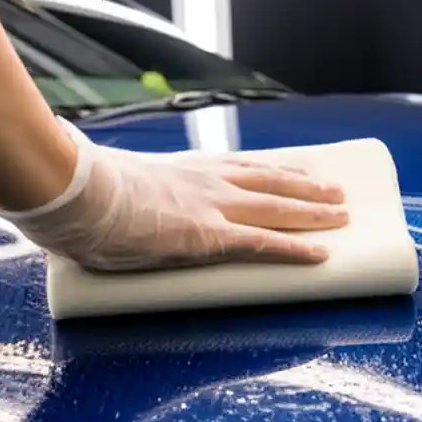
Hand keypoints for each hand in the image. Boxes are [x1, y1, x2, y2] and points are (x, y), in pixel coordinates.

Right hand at [0, 132, 348, 271]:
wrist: (77, 193)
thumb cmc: (85, 191)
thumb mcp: (117, 185)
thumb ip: (128, 193)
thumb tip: (113, 203)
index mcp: (186, 168)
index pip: (243, 167)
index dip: (276, 171)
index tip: (298, 172)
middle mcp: (208, 182)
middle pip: (271, 182)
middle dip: (308, 189)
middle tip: (337, 193)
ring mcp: (212, 208)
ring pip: (278, 207)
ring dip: (315, 213)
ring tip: (343, 217)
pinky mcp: (210, 238)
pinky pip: (265, 244)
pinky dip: (297, 249)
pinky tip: (321, 255)